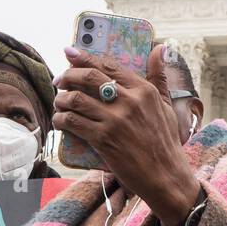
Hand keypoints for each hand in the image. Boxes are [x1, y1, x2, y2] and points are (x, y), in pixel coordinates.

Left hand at [52, 44, 200, 225]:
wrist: (165, 177)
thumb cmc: (166, 143)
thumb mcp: (167, 106)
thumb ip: (160, 77)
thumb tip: (161, 48)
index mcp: (144, 90)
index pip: (108, 65)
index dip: (85, 57)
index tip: (70, 52)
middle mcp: (129, 101)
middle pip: (89, 77)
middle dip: (68, 75)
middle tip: (59, 80)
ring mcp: (115, 120)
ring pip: (76, 99)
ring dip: (61, 99)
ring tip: (58, 102)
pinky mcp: (103, 139)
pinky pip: (73, 122)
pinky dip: (61, 119)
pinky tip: (59, 121)